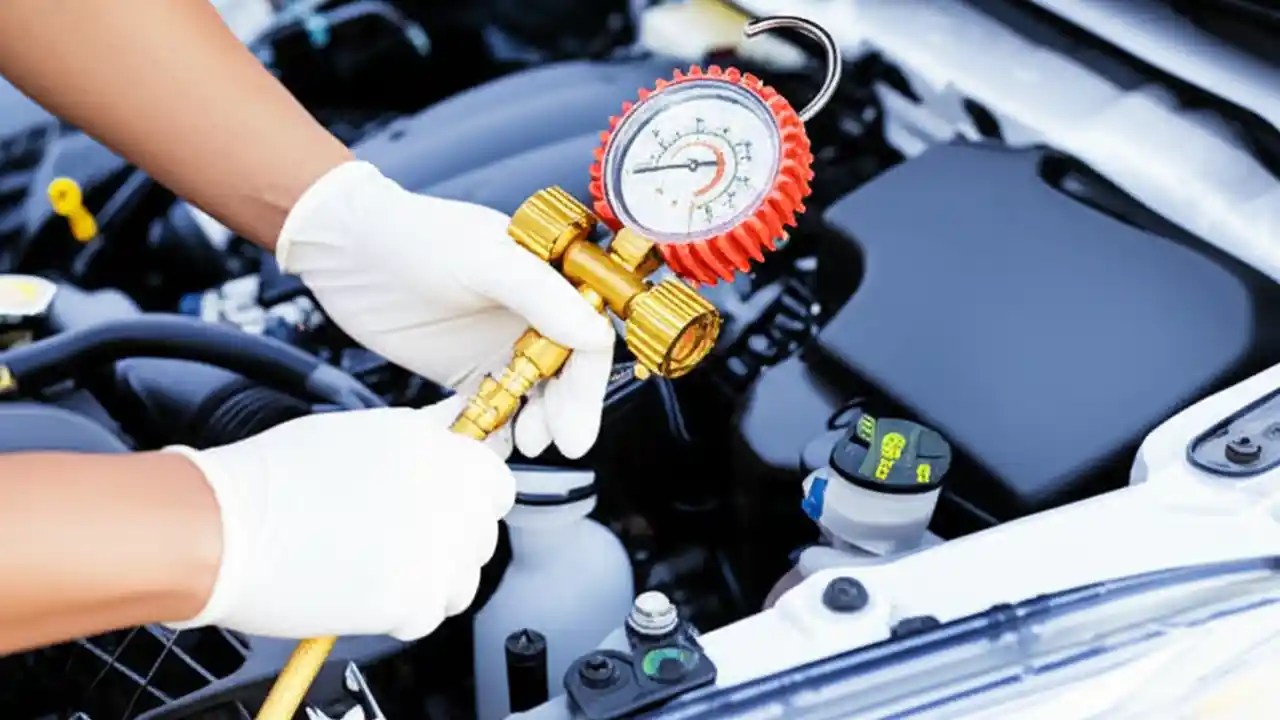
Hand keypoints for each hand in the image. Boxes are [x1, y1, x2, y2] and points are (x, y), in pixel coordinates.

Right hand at [161, 398, 514, 640]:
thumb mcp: (360, 433)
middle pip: (483, 532)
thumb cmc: (272, 478)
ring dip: (430, 576)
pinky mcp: (414, 597)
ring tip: (375, 562)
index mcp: (434, 448)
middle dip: (450, 539)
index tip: (452, 506)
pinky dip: (400, 610)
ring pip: (463, 578)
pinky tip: (361, 586)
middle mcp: (445, 494)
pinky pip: (429, 612)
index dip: (473, 498)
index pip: (495, 482)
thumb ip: (420, 439)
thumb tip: (453, 433)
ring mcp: (435, 548)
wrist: (221, 528)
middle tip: (401, 538)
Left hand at [276, 161, 614, 458]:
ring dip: (527, 425)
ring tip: (514, 443)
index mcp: (551, 283)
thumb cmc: (418, 236)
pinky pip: (489, 411)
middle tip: (544, 442)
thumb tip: (594, 333)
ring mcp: (500, 347)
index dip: (585, 387)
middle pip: (565, 378)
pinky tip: (475, 442)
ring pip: (531, 399)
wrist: (346, 248)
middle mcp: (534, 318)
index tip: (574, 426)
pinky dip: (488, 431)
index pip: (587, 342)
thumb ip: (541, 295)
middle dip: (560, 415)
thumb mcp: (484, 259)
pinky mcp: (465, 373)